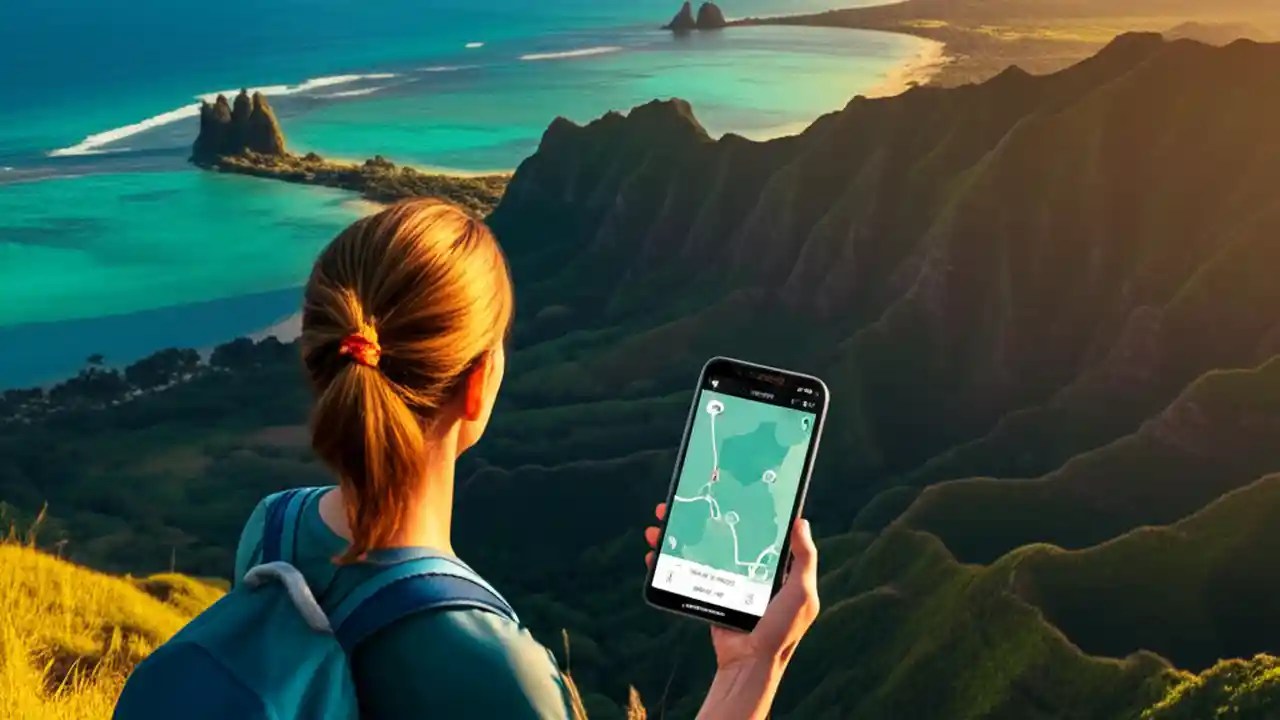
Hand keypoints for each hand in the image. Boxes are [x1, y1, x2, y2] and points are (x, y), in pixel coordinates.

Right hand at [644, 502, 820, 670]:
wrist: (749, 662)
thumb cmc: (781, 629)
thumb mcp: (801, 593)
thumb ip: (804, 558)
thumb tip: (801, 520)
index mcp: (772, 565)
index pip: (757, 529)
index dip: (741, 508)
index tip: (726, 486)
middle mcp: (747, 569)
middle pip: (719, 533)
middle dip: (698, 515)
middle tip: (680, 500)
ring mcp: (725, 581)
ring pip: (697, 548)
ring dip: (675, 534)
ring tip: (659, 522)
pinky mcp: (708, 594)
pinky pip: (685, 572)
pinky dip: (667, 561)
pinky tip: (654, 551)